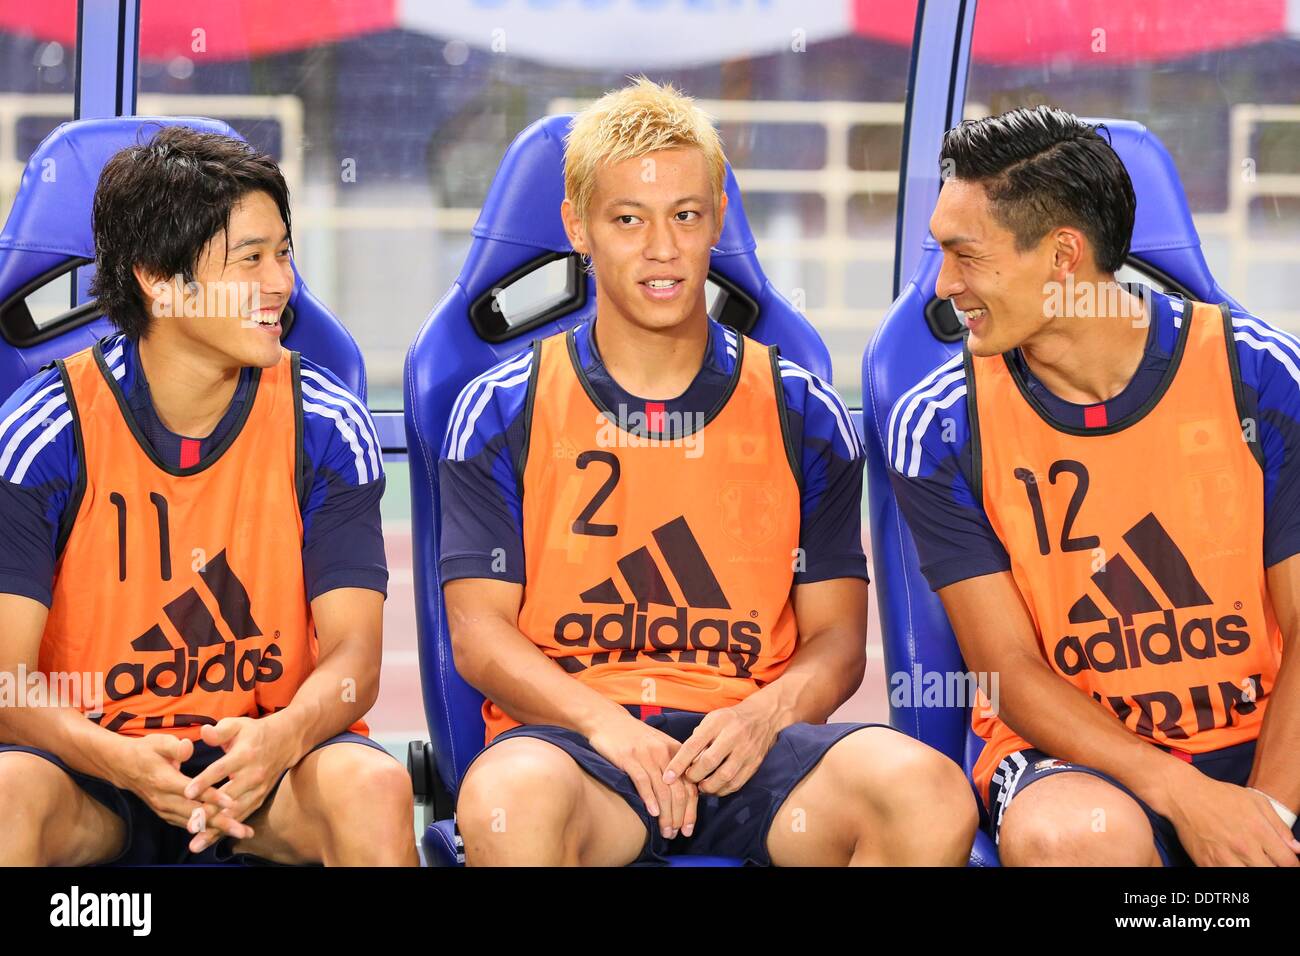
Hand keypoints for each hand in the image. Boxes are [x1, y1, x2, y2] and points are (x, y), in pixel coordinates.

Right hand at [115, 734, 242, 836]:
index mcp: (164, 780)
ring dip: (217, 830)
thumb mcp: (158, 742)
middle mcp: (164, 799)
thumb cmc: (145, 750)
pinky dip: (205, 829)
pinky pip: (188, 824)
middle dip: (221, 823)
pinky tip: (224, 831)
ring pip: (193, 823)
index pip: (191, 791)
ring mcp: (164, 809)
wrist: (123, 766)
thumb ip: (175, 746)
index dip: (211, 797)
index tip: (231, 802)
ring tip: (241, 833)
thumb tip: (188, 748)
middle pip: (196, 814)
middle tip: (244, 831)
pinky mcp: (165, 813)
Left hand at [181, 716, 296, 852]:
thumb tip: (203, 733)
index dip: (204, 781)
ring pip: (235, 812)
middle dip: (209, 813)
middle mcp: (253, 774)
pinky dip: (226, 830)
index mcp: (245, 754)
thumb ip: (219, 731)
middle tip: (190, 826)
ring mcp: (258, 789)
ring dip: (216, 829)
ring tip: (197, 843)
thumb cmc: (254, 732)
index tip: (187, 793)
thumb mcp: (238, 724)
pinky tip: (210, 840)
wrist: (287, 740)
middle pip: (228, 797)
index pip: (221, 769)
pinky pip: (242, 816)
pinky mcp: (259, 798)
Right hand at [587, 713, 697, 840]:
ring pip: (663, 791)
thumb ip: (673, 767)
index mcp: (677, 751)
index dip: (691, 811)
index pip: (691, 786)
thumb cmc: (634, 737)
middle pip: (679, 792)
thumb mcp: (660, 746)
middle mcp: (665, 753)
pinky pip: (643, 782)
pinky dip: (649, 800)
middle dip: (679, 818)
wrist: (608, 719)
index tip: (688, 829)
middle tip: (675, 835)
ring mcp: (647, 755)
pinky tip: (653, 813)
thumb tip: (684, 797)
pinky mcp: (629, 757)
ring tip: (665, 832)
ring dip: (666, 815)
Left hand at [662, 701, 778, 796]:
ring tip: (700, 786)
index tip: (667, 777)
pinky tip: (714, 788)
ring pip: (724, 776)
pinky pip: (736, 783)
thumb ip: (697, 738)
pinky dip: (722, 790)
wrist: (763, 717)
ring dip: (708, 787)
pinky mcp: (754, 764)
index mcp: (717, 722)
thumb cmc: (730, 720)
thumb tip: (681, 762)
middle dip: (693, 776)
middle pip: (709, 762)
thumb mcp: (711, 719)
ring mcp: (746, 751)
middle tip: (687, 780)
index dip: (679, 763)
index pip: (693, 745)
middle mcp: (733, 736)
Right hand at [1169, 772, 1299, 866]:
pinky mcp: (1207, 863)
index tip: (1286, 862)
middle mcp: (1243, 846)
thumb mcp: (1256, 802)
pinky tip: (1234, 862)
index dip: (1292, 865)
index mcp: (1258, 830)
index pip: (1288, 862)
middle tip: (1268, 860)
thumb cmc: (1221, 796)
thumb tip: (1297, 849)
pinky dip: (1234, 871)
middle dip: (1274, 867)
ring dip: (1254, 869)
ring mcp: (1224, 857)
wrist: (1184, 795)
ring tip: (1250, 861)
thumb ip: (1279, 826)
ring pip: (1251, 877)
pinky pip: (1228, 876)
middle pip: (1271, 872)